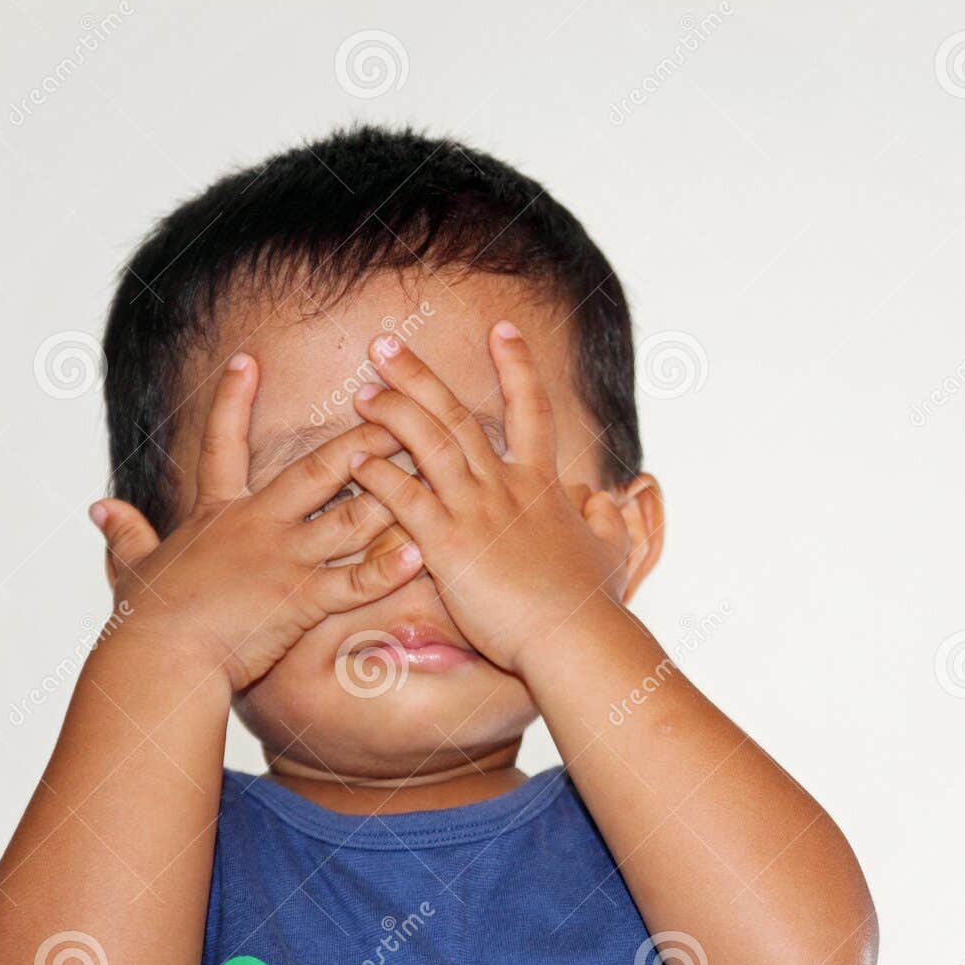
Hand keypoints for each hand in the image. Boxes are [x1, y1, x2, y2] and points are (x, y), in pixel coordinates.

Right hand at [88, 353, 424, 690]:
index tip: (249, 358)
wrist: (158, 659)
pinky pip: (354, 582)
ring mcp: (284, 561)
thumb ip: (125, 536)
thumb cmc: (146, 620)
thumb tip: (100, 509)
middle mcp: (258, 526)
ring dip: (394, 493)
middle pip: (319, 470)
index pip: (223, 444)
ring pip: (350, 518)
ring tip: (432, 470)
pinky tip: (420, 553)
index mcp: (218, 513)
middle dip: (363, 437)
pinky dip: (388, 570)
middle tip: (397, 408)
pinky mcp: (301, 601)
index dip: (232, 399)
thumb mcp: (132, 570)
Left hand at [346, 322, 631, 674]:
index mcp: (543, 485)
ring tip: (361, 391)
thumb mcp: (611, 552)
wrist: (575, 637)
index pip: (531, 408)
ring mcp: (476, 512)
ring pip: (429, 443)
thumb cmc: (593, 604)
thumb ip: (607, 521)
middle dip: (418, 374)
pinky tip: (353, 461)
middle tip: (384, 343)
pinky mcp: (449, 545)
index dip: (517, 364)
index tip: (501, 327)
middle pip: (459, 413)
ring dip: (392, 412)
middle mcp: (506, 486)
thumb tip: (607, 502)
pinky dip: (378, 476)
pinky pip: (405, 498)